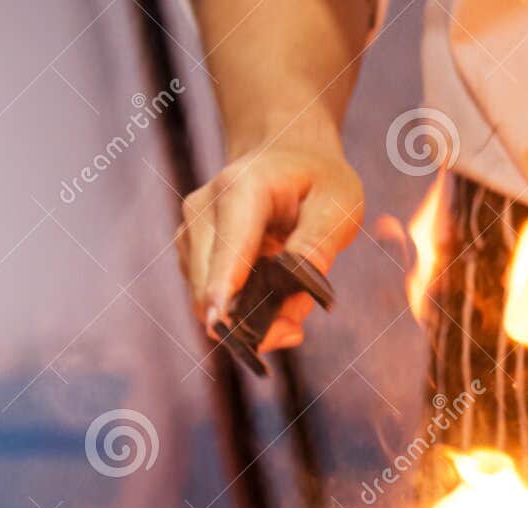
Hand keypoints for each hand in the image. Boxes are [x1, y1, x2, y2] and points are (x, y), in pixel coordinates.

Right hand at [177, 136, 362, 351]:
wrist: (288, 156)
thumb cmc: (318, 181)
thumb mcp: (338, 206)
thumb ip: (316, 248)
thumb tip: (293, 294)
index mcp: (242, 189)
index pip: (229, 247)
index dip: (225, 289)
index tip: (220, 325)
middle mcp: (204, 208)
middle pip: (210, 285)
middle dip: (250, 321)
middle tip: (294, 330)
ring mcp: (191, 231)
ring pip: (208, 300)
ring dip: (250, 318)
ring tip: (291, 309)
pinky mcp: (190, 252)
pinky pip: (210, 298)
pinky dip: (242, 310)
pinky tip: (273, 300)